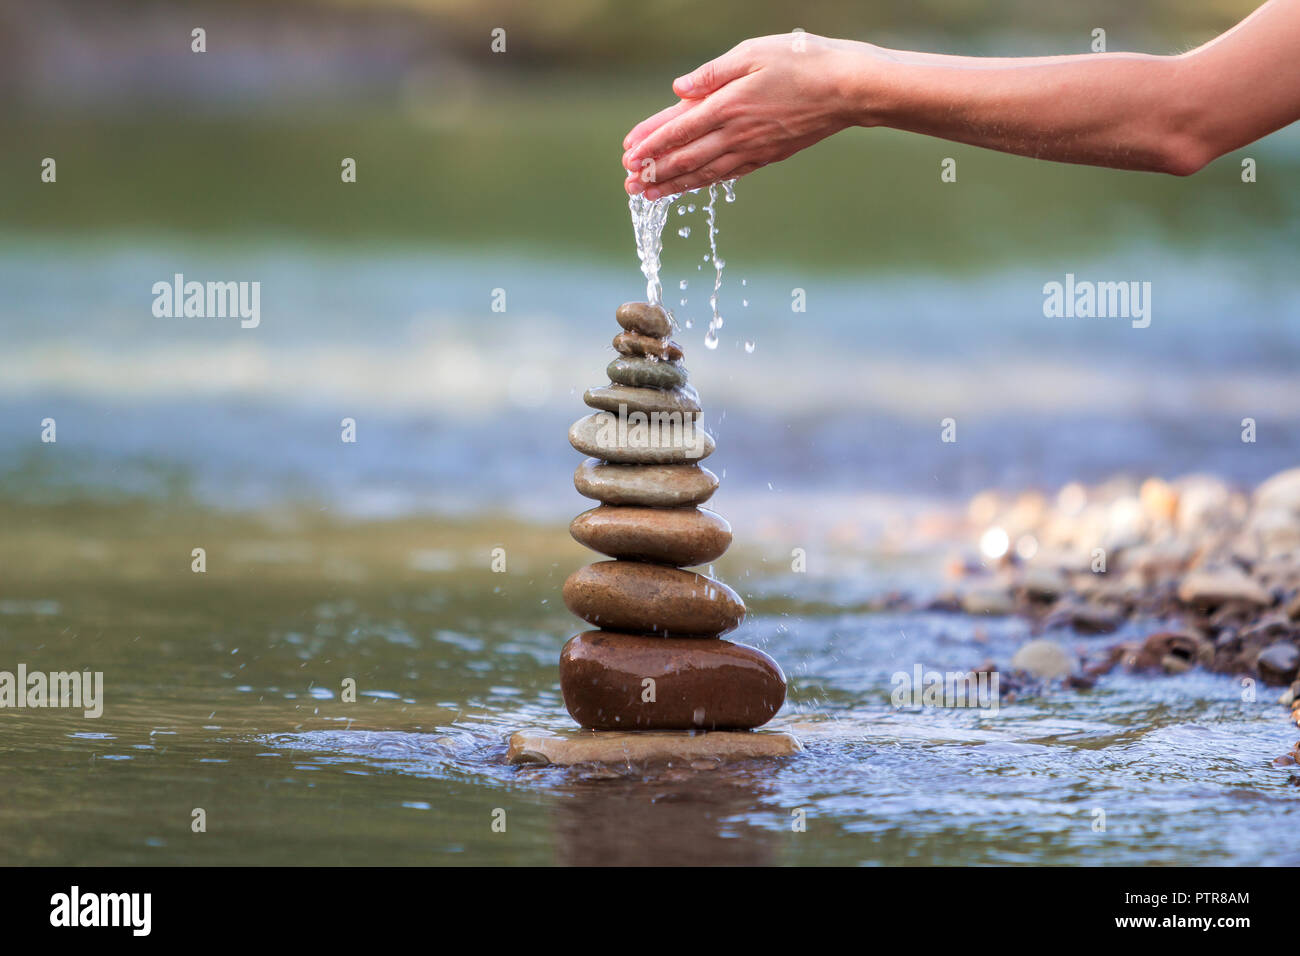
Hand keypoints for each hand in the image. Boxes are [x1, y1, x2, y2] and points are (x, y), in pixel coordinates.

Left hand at [621, 34, 869, 197]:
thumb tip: (678, 90)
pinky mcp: (767, 156)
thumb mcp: (752, 53)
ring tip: (648, 196)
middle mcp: (736, 134)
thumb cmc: (802, 62)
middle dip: (653, 173)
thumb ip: (711, 74)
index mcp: (727, 106)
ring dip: (673, 186)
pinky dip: (703, 183)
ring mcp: (752, 150)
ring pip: (704, 174)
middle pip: (685, 160)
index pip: (678, 131)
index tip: (627, 156)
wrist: (848, 89)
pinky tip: (690, 187)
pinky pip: (727, 174)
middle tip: (628, 185)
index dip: (650, 145)